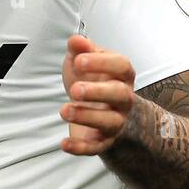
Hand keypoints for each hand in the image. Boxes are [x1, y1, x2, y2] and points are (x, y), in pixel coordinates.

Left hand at [60, 33, 135, 155]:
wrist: (102, 113)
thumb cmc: (94, 81)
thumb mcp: (86, 63)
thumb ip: (81, 50)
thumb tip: (75, 40)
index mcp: (122, 75)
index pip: (121, 66)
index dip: (102, 62)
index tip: (78, 61)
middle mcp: (124, 99)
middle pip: (119, 94)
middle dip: (97, 91)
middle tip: (74, 90)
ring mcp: (116, 121)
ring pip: (109, 122)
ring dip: (86, 116)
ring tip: (64, 110)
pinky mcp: (104, 141)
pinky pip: (96, 147)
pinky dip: (81, 147)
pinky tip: (64, 143)